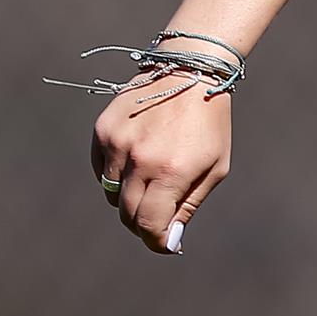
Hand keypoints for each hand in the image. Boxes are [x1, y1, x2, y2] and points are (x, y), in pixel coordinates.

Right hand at [90, 79, 231, 254]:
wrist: (190, 71)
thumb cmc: (209, 124)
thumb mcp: (215, 167)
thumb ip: (188, 206)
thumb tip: (168, 241)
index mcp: (172, 171)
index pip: (149, 224)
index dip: (155, 241)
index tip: (164, 243)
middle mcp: (140, 159)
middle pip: (127, 213)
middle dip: (142, 223)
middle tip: (157, 218)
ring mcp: (117, 143)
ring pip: (111, 194)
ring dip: (128, 198)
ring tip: (151, 180)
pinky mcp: (102, 131)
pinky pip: (101, 171)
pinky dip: (115, 177)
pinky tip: (136, 162)